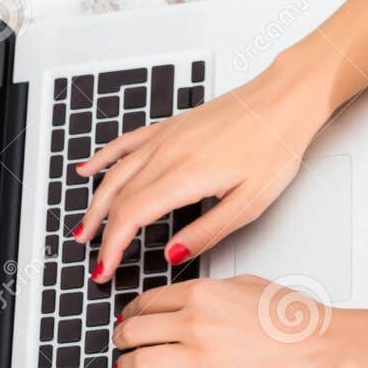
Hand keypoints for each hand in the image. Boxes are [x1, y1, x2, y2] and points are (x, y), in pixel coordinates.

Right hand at [72, 54, 330, 280]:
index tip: (105, 267)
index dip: (112, 246)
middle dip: (101, 232)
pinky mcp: (171, 125)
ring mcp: (165, 136)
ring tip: (83, 228)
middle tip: (94, 257)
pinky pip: (125, 143)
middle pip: (118, 198)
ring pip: (115, 173)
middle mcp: (167, 153)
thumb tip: (173, 254)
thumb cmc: (275, 145)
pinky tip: (87, 169)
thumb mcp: (250, 203)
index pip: (131, 217)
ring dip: (95, 203)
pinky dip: (102, 158)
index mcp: (184, 176)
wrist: (284, 100)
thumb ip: (207, 232)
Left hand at [112, 276, 346, 367]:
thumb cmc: (295, 318)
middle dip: (122, 337)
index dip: (131, 311)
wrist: (320, 347)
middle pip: (136, 330)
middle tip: (120, 342)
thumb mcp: (248, 284)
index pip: (149, 300)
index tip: (127, 317)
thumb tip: (190, 299)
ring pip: (142, 361)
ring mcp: (200, 355)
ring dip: (127, 366)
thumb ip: (212, 290)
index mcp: (202, 292)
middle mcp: (195, 321)